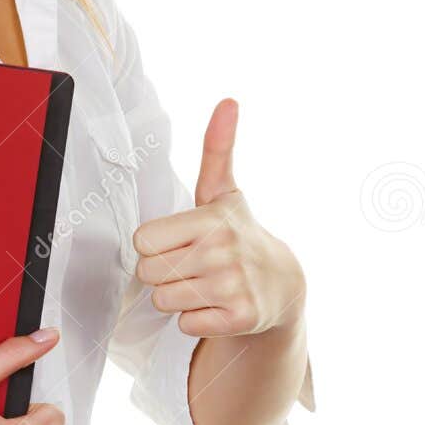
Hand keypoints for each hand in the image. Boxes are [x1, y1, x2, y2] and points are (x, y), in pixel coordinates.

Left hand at [133, 98, 305, 338]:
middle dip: (164, 272)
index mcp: (211, 219)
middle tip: (192, 264)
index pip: (142, 241)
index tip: (180, 240)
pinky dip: (196, 319)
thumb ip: (217, 148)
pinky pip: (185, 324)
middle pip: (148, 273)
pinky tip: (216, 305)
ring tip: (204, 284)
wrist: (282, 285)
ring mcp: (232, 286)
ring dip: (178, 297)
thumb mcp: (224, 191)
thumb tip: (228, 100)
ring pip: (164, 300)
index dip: (156, 244)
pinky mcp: (239, 318)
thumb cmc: (239, 233)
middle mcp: (223, 251)